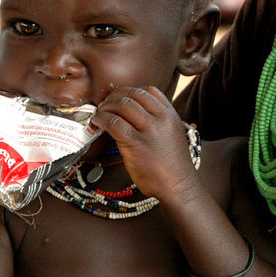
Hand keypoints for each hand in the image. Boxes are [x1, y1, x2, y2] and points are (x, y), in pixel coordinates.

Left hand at [90, 86, 201, 204]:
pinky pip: (114, 123)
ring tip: (100, 112)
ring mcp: (148, 131)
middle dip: (115, 96)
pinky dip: (102, 118)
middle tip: (106, 103)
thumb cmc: (173, 164)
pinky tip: (97, 122)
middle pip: (133, 94)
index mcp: (170, 115)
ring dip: (107, 105)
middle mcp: (161, 119)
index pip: (149, 90)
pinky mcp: (135, 144)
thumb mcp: (173, 134)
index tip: (120, 97)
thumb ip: (159, 121)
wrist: (178, 186)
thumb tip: (134, 113)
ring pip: (122, 105)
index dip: (130, 91)